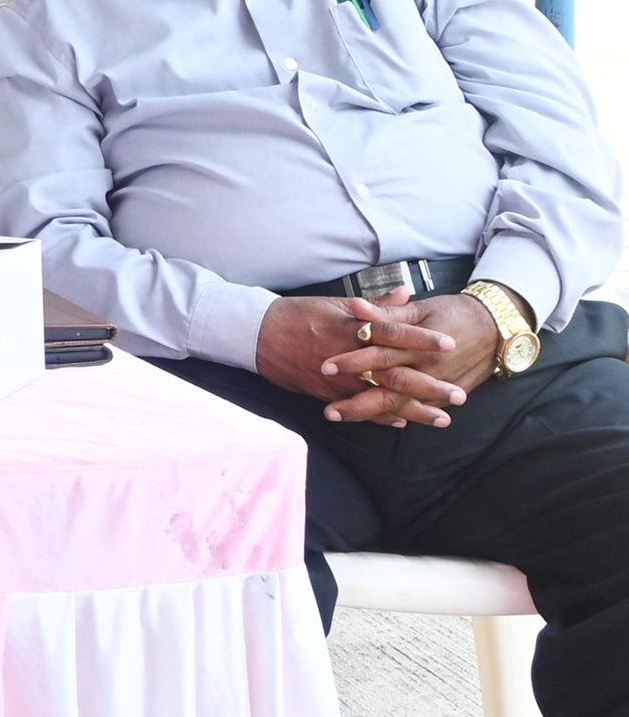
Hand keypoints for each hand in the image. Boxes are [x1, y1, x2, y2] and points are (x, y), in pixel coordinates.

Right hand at [256, 290, 464, 428]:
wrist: (257, 334)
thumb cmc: (297, 314)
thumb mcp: (335, 303)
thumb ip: (374, 305)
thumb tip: (406, 294)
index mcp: (352, 328)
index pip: (394, 332)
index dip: (423, 338)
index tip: (450, 343)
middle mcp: (348, 355)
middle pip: (395, 373)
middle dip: (429, 386)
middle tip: (458, 395)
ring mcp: (338, 378)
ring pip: (382, 397)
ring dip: (413, 409)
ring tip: (441, 418)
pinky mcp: (326, 393)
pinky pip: (359, 407)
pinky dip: (380, 416)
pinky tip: (402, 422)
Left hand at [322, 290, 500, 427]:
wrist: (497, 328)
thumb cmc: (455, 313)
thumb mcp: (421, 309)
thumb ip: (386, 312)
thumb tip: (354, 305)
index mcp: (420, 344)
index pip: (381, 354)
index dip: (354, 360)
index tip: (327, 367)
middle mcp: (429, 368)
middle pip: (389, 388)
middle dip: (358, 400)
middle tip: (329, 408)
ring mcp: (439, 385)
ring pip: (401, 404)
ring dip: (371, 413)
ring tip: (341, 416)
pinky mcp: (447, 395)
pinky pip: (419, 409)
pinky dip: (397, 415)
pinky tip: (374, 421)